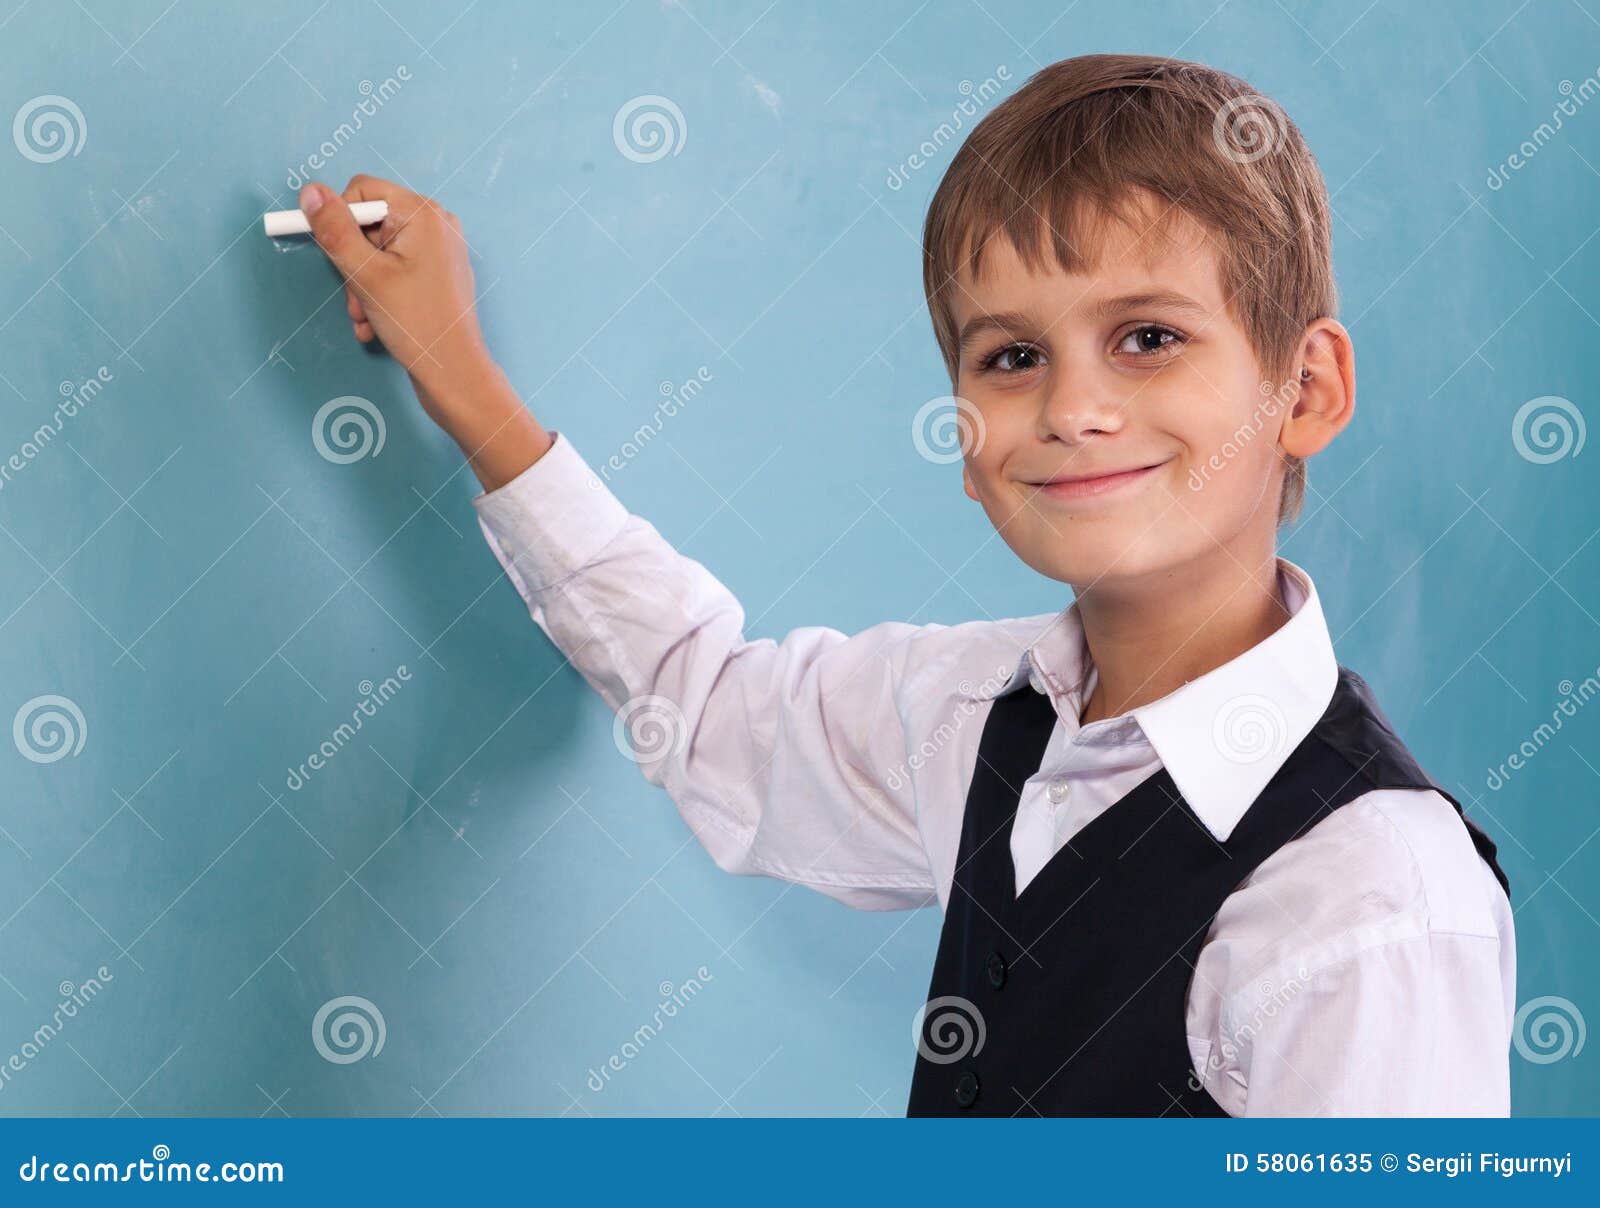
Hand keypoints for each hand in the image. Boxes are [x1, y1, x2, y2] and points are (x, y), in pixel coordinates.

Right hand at [299, 176, 488, 420]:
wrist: (455, 374)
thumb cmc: (417, 325)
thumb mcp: (365, 275)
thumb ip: (335, 231)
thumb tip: (311, 192)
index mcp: (423, 213)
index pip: (361, 191)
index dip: (339, 221)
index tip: (335, 256)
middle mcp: (435, 224)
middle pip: (369, 224)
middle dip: (352, 263)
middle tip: (355, 298)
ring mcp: (439, 249)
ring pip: (377, 252)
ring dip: (361, 285)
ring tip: (365, 317)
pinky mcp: (436, 272)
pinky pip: (395, 269)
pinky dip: (379, 294)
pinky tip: (376, 324)